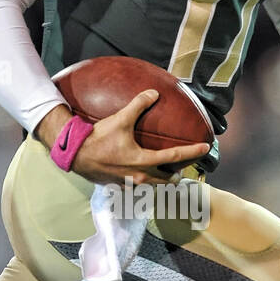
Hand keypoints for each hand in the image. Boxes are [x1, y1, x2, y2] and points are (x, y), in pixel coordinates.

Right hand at [39, 92, 209, 184]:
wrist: (74, 154)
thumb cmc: (98, 138)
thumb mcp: (120, 119)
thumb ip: (138, 105)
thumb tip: (154, 93)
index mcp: (143, 161)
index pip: (174, 157)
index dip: (192, 152)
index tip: (205, 148)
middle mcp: (138, 176)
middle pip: (165, 180)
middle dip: (176, 175)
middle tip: (183, 170)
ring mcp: (128, 184)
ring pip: (151, 186)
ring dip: (160, 181)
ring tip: (165, 176)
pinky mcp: (117, 186)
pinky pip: (135, 187)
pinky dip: (142, 183)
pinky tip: (139, 177)